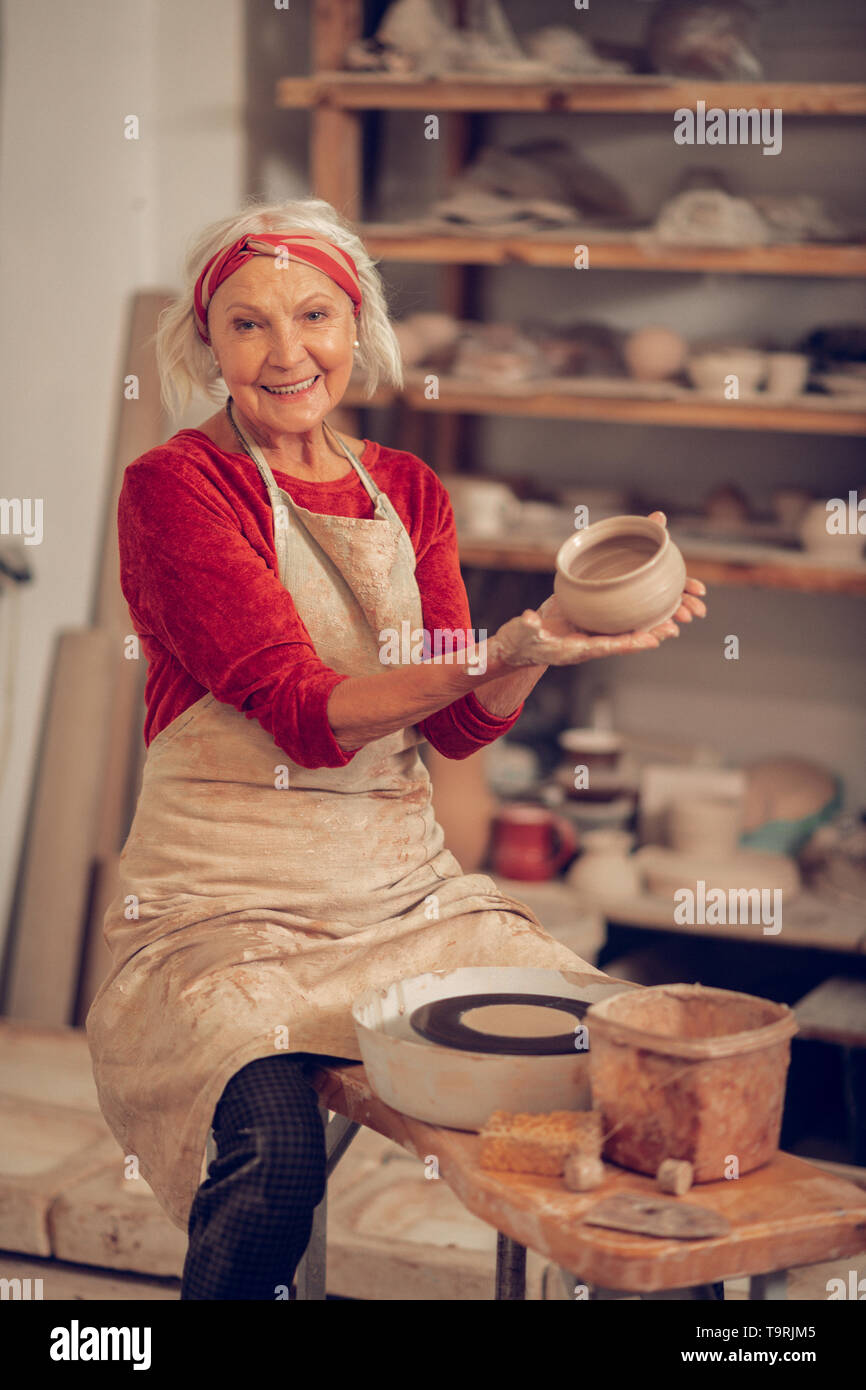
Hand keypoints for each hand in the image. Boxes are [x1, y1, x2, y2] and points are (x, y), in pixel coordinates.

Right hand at [488, 511, 706, 668]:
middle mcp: (589, 644)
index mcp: (576, 649)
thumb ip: (527, 627)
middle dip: (649, 635)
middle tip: (675, 628)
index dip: (629, 643)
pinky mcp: (590, 625)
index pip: (607, 646)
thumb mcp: (521, 633)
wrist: (519, 643)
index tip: (651, 640)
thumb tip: (531, 619)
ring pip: (626, 630)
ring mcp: (592, 635)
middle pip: (625, 640)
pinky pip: (616, 621)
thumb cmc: (519, 642)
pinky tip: (650, 604)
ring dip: (649, 625)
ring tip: (675, 617)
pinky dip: (634, 614)